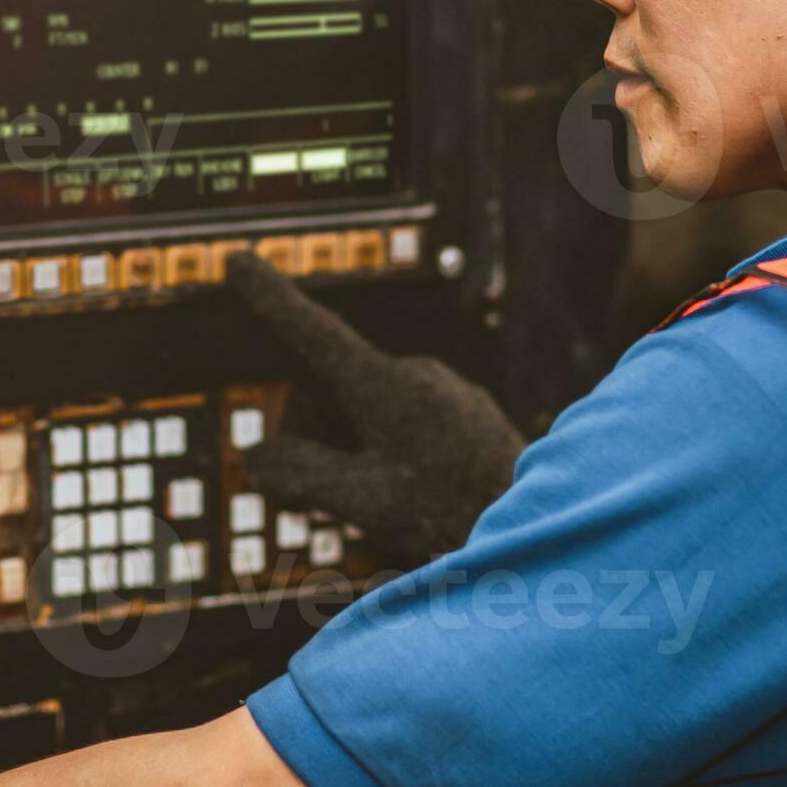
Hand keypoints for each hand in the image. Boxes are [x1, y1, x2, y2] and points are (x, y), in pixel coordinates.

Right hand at [228, 253, 524, 564]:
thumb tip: (257, 456)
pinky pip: (400, 423)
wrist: (549, 526)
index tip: (236, 260)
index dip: (270, 298)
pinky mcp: (461, 412)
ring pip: (364, 412)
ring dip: (354, 454)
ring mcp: (442, 390)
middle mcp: (415, 374)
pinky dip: (387, 456)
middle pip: (329, 393)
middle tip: (342, 500)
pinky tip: (417, 497)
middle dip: (317, 438)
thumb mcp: (366, 502)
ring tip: (392, 506)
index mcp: (385, 384)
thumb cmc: (460, 515)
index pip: (312, 331)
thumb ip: (301, 475)